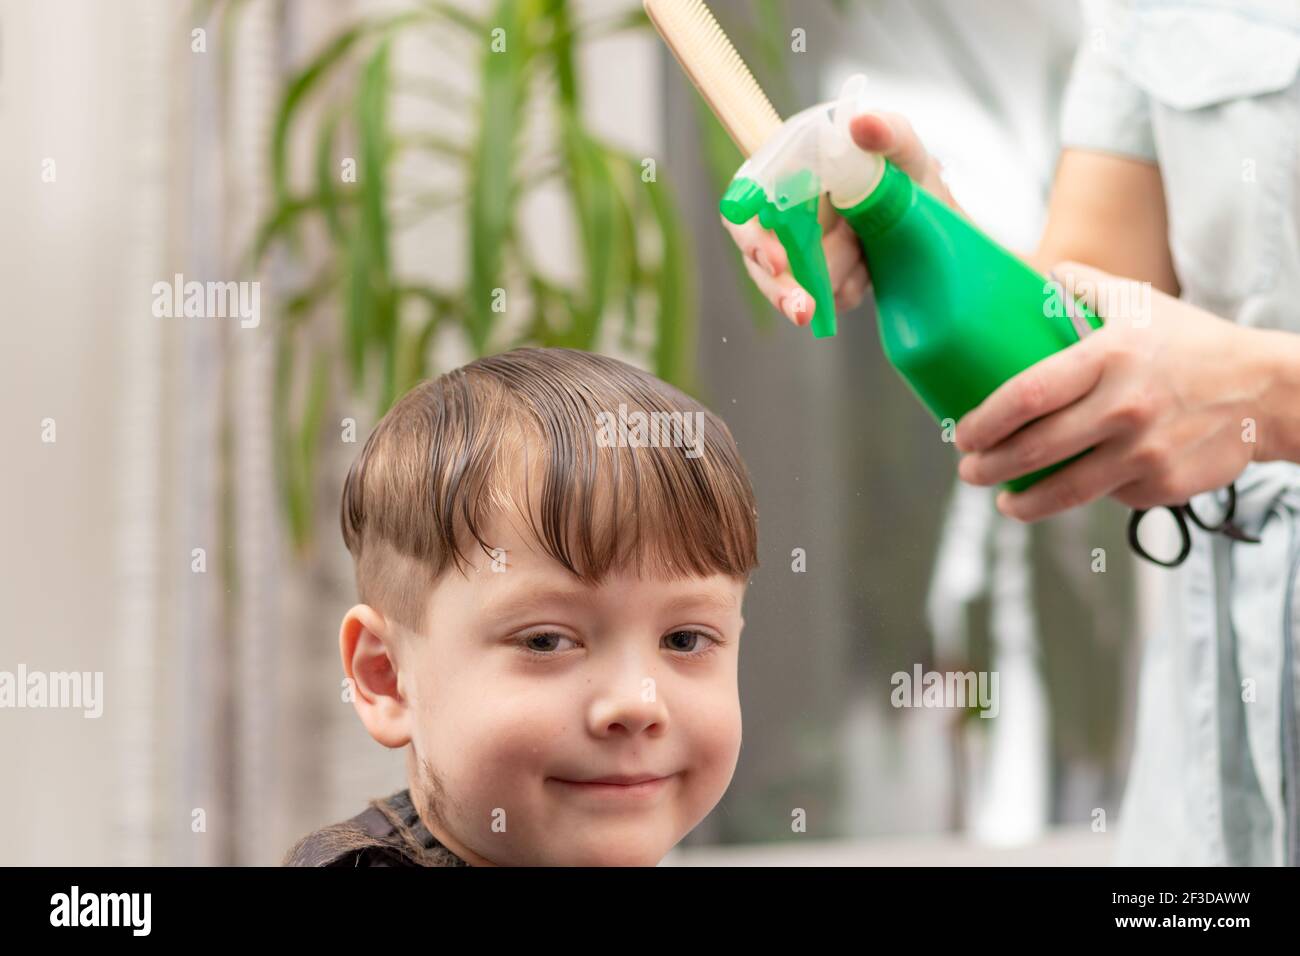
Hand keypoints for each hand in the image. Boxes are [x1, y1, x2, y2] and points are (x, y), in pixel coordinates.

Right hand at [720, 112, 957, 326]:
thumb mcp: (906, 150)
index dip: (751, 233)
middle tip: (804, 309)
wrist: (940, 222)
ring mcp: (800, 248)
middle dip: (779, 286)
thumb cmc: (910, 175)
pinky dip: (845, 290)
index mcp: (792, 172)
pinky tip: (868, 273)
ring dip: (824, 285)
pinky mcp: (818, 277)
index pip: (747, 201)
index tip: (777, 261)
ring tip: (861, 269)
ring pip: (788, 283)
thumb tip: (863, 123)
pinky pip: (819, 297)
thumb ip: (888, 131)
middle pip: (757, 254)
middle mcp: (786, 211)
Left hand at [954, 261, 1276, 521]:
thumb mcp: (1138, 302)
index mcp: (1109, 357)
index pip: (1028, 395)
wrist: (1266, 390)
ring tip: (1004, 501)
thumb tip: (1032, 272)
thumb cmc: (1192, 342)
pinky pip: (1109, 496)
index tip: (962, 434)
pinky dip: (1086, 495)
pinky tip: (1073, 486)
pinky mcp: (1162, 485)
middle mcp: (1124, 407)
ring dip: (1024, 503)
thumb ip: (1081, 285)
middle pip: (1035, 449)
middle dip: (989, 467)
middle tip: (969, 471)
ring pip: (1065, 491)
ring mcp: (1144, 452)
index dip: (986, 421)